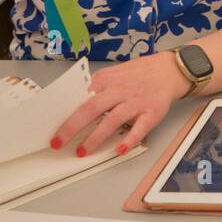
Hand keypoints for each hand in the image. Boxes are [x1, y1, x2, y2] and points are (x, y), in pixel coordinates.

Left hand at [51, 51, 190, 157]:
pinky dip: (129, 140)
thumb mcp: (113, 75)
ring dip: (95, 138)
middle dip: (72, 127)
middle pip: (91, 109)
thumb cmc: (138, 75)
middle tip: (58, 143)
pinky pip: (140, 128)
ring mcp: (136, 102)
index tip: (52, 128)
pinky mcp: (152, 112)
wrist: (170, 70)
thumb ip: (95, 89)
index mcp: (106, 80)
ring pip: (112, 120)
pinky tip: (119, 149)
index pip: (80, 97)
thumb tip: (71, 107)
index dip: (64, 114)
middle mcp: (120, 90)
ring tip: (82, 151)